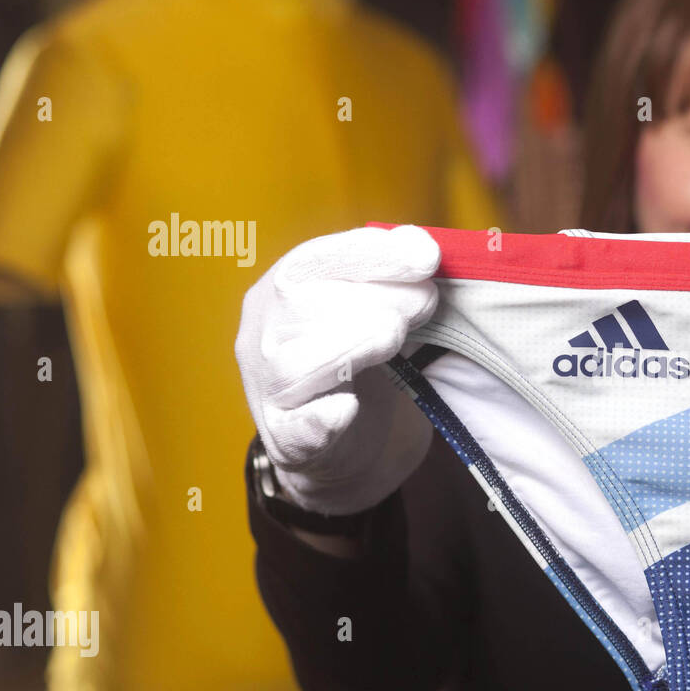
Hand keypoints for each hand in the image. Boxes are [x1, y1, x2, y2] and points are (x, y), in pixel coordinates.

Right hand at [235, 225, 440, 514]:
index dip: (371, 253)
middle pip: (299, 304)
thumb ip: (393, 280)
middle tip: (426, 301)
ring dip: (351, 344)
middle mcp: (262, 337)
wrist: (341, 442)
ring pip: (294, 365)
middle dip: (374, 297)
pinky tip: (347, 408)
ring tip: (394, 335)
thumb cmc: (357, 360)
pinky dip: (321, 419)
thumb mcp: (373, 309)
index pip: (313, 260)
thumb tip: (423, 248)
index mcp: (281, 292)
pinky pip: (296, 431)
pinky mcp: (288, 442)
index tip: (427, 256)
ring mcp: (269, 392)